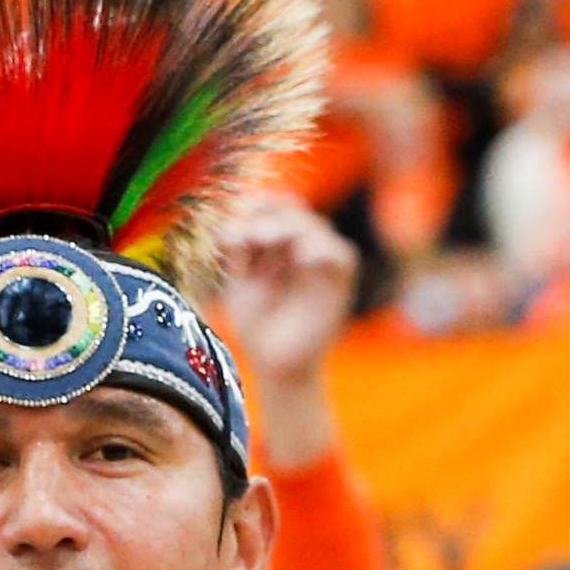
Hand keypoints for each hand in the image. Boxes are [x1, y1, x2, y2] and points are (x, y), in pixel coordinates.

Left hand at [216, 195, 355, 459]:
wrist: (275, 364)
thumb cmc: (257, 324)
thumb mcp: (239, 283)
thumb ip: (238, 252)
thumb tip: (230, 223)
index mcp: (281, 243)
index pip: (277, 208)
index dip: (259, 204)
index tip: (235, 210)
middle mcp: (304, 247)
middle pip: (295, 212)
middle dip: (267, 217)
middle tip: (245, 233)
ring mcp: (323, 262)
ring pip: (316, 228)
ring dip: (288, 228)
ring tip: (261, 239)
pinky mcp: (339, 282)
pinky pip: (340, 255)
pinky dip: (321, 250)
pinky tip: (299, 256)